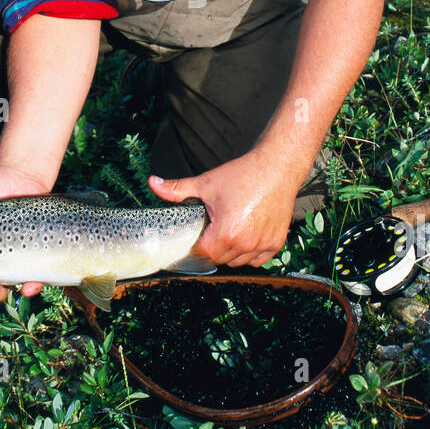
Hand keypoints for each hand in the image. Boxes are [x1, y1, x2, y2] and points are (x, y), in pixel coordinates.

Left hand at [147, 148, 300, 267]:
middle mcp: (246, 243)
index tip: (195, 239)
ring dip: (231, 251)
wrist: (276, 168)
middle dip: (213, 248)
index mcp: (226, 232)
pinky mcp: (276, 243)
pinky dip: (249, 252)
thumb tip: (152, 182)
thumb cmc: (242, 175)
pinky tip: (246, 234)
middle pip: (220, 259)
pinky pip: (257, 259)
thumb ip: (177, 189)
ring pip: (239, 261)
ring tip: (229, 230)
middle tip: (212, 229)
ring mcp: (263, 245)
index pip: (204, 254)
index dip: (196, 248)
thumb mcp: (206, 183)